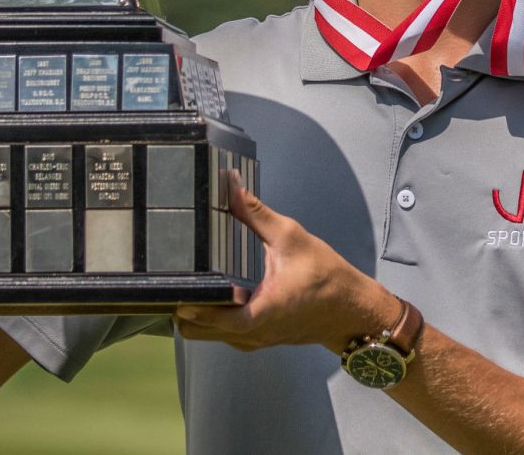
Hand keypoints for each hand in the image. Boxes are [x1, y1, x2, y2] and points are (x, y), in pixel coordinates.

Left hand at [175, 171, 398, 352]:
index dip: (193, 307)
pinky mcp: (259, 338)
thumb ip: (256, 212)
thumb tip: (231, 184)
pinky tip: (208, 296)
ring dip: (196, 316)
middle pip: (202, 332)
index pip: (218, 319)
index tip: (174, 290)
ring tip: (184, 284)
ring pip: (210, 337)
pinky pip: (224, 335)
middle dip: (185, 310)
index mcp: (264, 311)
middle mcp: (256, 332)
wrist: (351, 308)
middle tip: (171, 280)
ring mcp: (256, 340)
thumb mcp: (291, 237)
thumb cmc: (326, 276)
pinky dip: (212, 320)